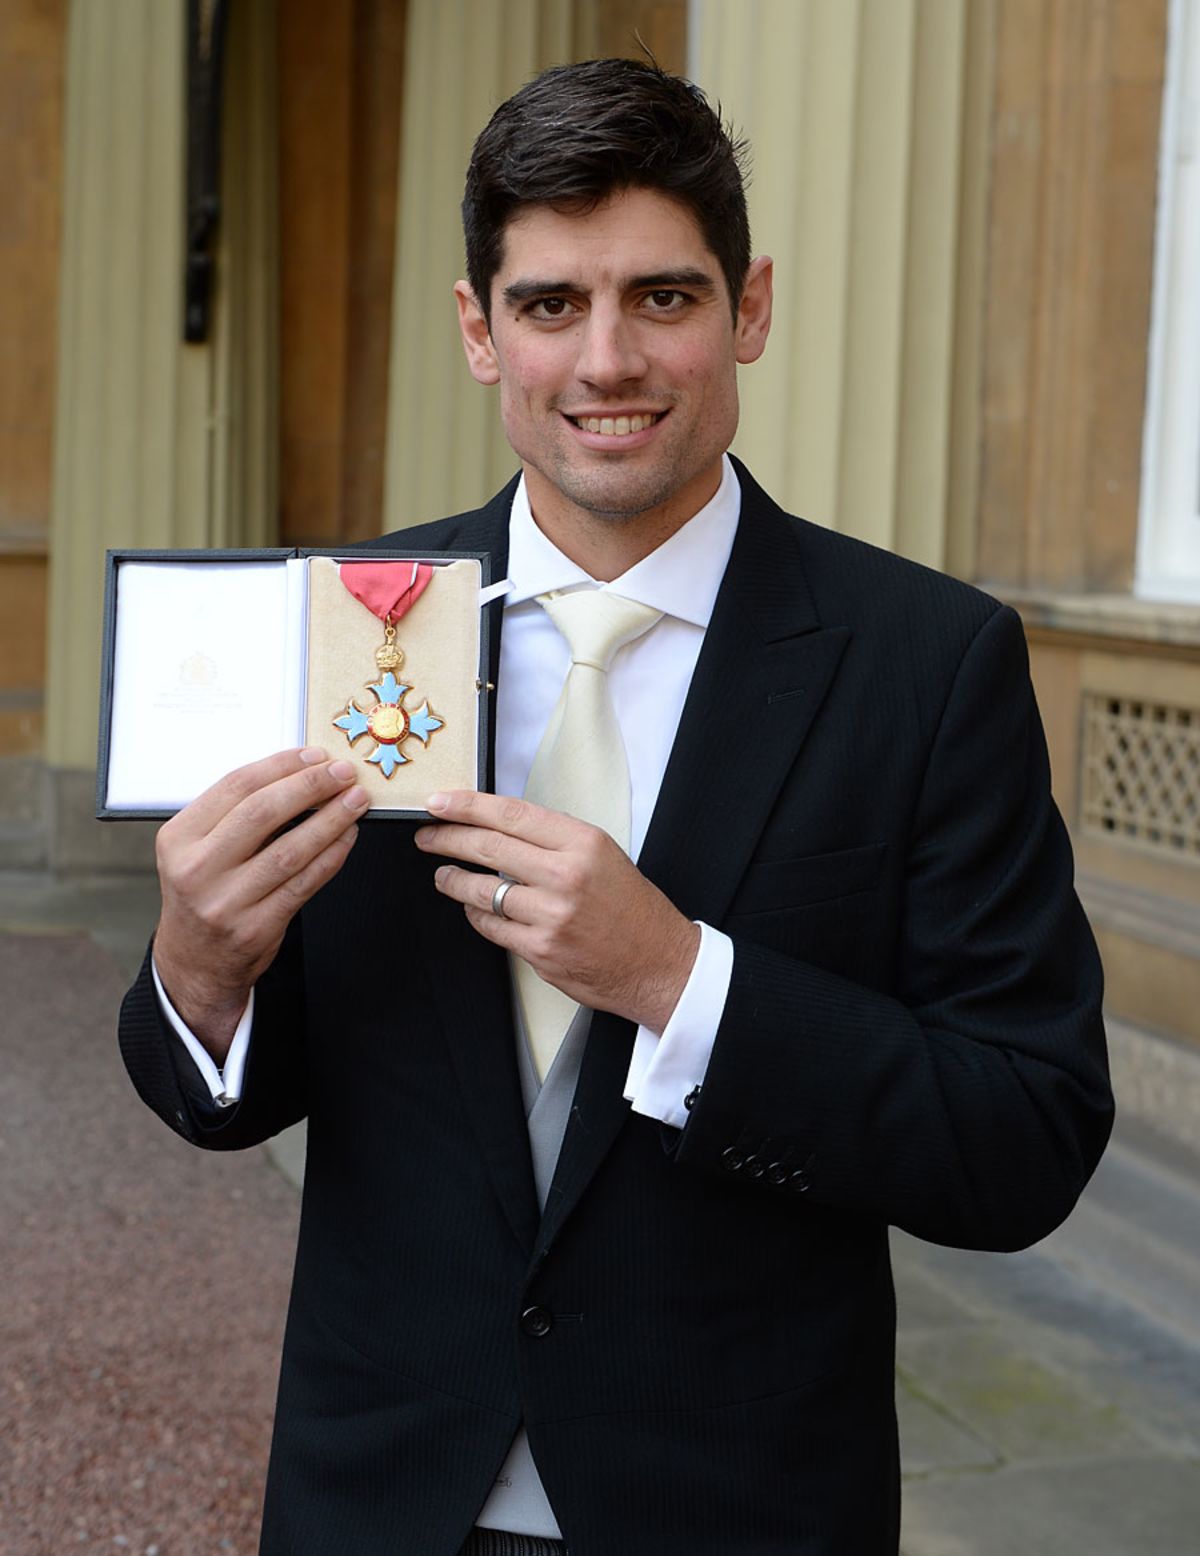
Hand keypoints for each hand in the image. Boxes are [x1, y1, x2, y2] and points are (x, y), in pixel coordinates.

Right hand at [153, 748, 369, 1061]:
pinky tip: (347, 837)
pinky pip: (303, 884)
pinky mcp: (254, 928)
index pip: (235, 786)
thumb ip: (238, 815)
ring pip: (289, 849)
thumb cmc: (205, 893)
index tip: (315, 756)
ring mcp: (225, 902)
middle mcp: (197, 868)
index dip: (282, 766)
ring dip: (330, 820)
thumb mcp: (199, 849)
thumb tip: (303, 775)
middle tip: (342, 773)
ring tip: (355, 801)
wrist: (194, 961)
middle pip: (261, 812)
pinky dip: (331, 856)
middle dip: (310, 786)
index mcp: (179, 838)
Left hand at [414, 791, 700, 1032]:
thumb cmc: (631, 908)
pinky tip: (473, 907)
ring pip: (481, 890)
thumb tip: (498, 825)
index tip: (440, 803)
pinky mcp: (540, 950)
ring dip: (453, 880)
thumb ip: (554, 840)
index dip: (467, 806)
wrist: (658, 962)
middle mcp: (566, 876)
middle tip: (426, 836)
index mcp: (583, 843)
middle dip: (447, 838)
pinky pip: (491, 926)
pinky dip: (476, 914)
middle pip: (488, 847)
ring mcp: (551, 916)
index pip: (511, 814)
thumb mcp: (603, 855)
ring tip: (443, 874)